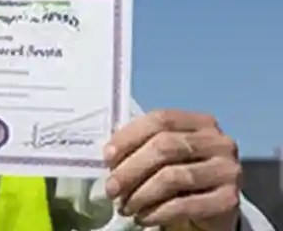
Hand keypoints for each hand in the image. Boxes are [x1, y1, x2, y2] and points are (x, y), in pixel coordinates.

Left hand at [104, 109, 242, 230]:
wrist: (213, 207)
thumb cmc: (180, 173)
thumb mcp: (163, 155)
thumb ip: (141, 146)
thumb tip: (109, 156)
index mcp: (201, 122)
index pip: (160, 119)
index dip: (128, 137)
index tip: (106, 157)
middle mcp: (219, 142)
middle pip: (165, 147)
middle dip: (130, 169)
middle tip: (111, 189)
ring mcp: (228, 170)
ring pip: (173, 177)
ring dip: (141, 194)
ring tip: (125, 207)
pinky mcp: (230, 199)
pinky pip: (185, 204)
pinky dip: (158, 212)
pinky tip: (143, 218)